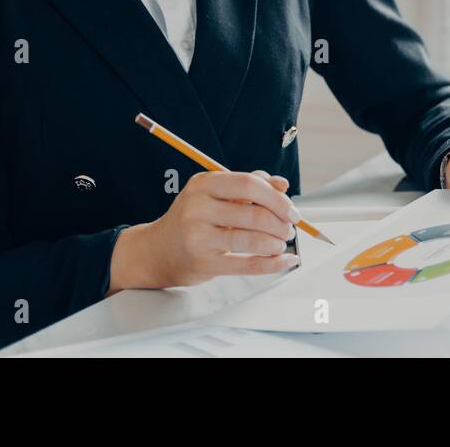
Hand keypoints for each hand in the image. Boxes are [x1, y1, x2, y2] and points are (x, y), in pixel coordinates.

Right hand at [112, 169, 300, 290]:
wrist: (158, 250)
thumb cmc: (195, 218)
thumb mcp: (215, 193)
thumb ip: (248, 185)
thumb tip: (282, 185)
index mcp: (204, 183)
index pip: (249, 185)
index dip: (276, 198)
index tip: (291, 210)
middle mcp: (198, 207)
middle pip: (254, 213)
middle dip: (280, 223)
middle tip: (289, 229)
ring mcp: (198, 236)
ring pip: (252, 239)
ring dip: (276, 243)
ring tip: (281, 243)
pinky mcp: (203, 262)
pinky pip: (246, 265)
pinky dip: (271, 264)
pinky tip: (285, 260)